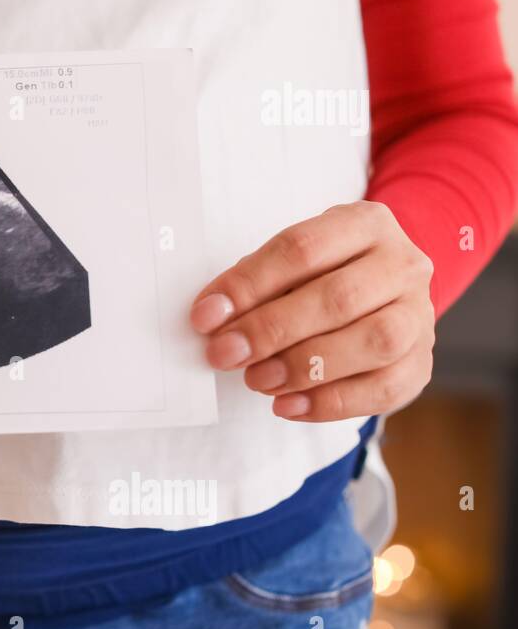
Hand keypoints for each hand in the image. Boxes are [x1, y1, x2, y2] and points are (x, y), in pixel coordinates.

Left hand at [189, 201, 434, 421]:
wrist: (384, 289)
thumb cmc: (322, 273)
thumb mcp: (292, 261)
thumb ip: (256, 283)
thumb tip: (212, 318)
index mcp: (366, 223)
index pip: (302, 248)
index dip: (249, 284)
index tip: (205, 316)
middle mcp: (404, 264)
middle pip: (338, 298)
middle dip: (272, 330)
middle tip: (225, 353)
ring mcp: (420, 315)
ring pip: (374, 342)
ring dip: (305, 367)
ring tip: (257, 379)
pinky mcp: (423, 363)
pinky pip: (384, 389)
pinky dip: (331, 402)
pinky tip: (287, 405)